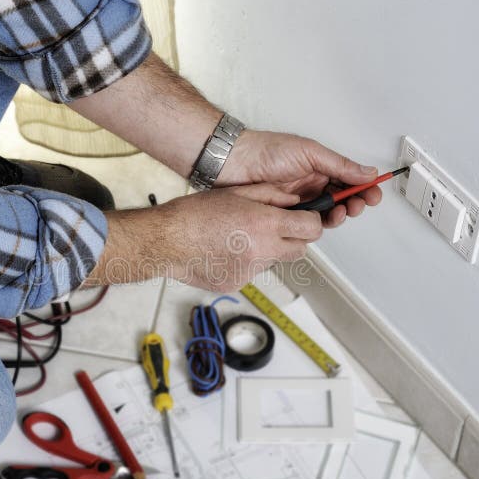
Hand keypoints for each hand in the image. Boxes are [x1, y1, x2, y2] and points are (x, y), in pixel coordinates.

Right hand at [85, 184, 320, 291]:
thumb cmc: (195, 214)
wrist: (167, 242)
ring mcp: (250, 271)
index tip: (305, 219)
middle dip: (294, 238)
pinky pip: (252, 273)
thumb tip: (294, 202)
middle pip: (300, 250)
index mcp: (265, 225)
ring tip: (239, 238)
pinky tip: (225, 252)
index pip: (311, 229)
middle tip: (275, 228)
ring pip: (274, 261)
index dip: (311, 222)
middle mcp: (262, 251)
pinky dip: (245, 263)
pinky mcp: (238, 285)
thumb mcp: (237, 194)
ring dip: (266, 250)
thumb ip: (271, 196)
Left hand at [216, 130, 382, 227]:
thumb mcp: (309, 152)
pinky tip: (316, 222)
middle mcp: (310, 184)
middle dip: (353, 204)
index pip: (349, 180)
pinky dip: (313, 225)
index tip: (373, 195)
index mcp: (319, 167)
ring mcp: (298, 200)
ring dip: (337, 216)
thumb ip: (339, 165)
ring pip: (325, 215)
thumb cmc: (265, 150)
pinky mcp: (284, 214)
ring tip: (338, 213)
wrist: (233, 162)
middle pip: (341, 200)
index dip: (364, 188)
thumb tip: (367, 172)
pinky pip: (304, 224)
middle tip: (356, 206)